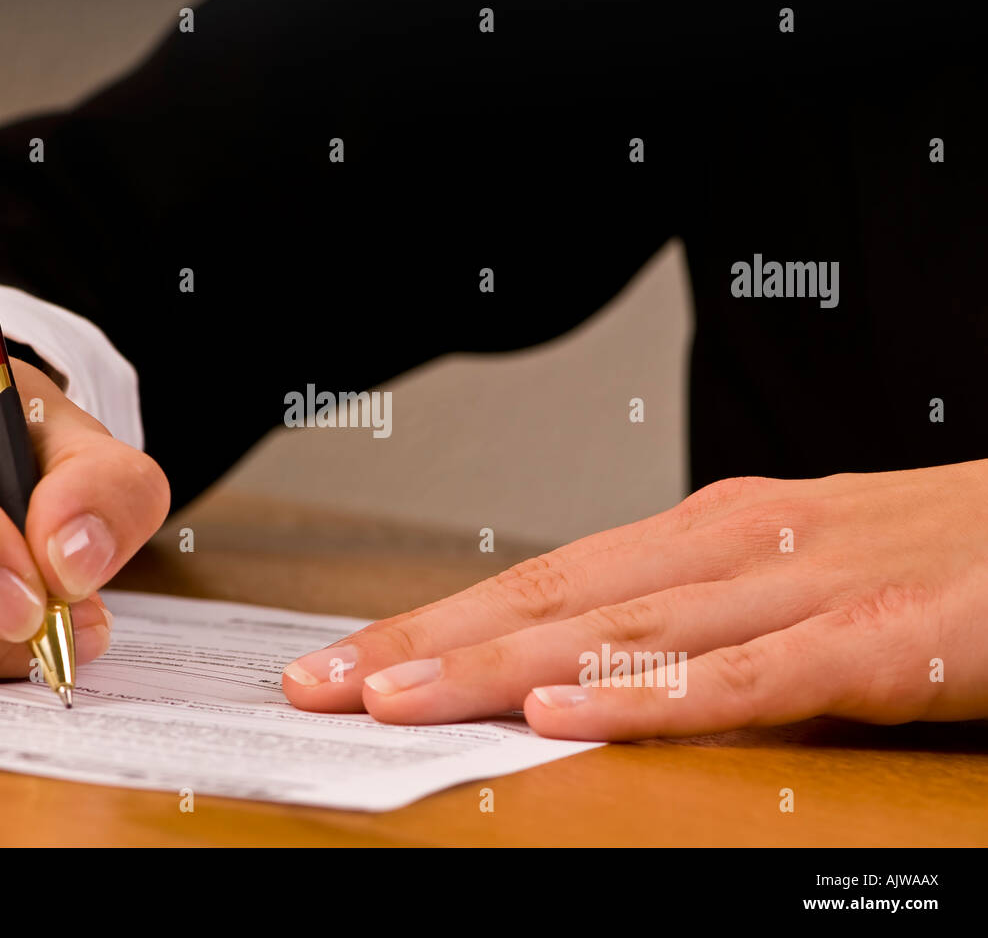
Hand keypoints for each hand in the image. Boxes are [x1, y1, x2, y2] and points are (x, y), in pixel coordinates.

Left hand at [282, 465, 987, 738]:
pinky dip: (650, 694)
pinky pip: (747, 675)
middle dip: (428, 641)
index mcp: (703, 533)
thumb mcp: (785, 580)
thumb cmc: (924, 555)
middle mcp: (730, 545)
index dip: (437, 619)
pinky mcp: (880, 635)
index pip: (541, 581)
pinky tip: (567, 714)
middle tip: (322, 681)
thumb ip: (689, 621)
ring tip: (396, 696)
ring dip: (498, 664)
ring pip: (621, 629)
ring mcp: (801, 585)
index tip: (350, 659)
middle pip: (550, 598)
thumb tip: (584, 668)